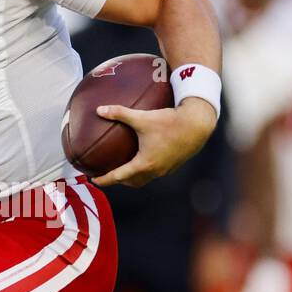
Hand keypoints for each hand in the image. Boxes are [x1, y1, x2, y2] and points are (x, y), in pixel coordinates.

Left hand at [92, 96, 216, 187]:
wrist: (197, 125)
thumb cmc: (169, 122)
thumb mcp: (143, 117)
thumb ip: (120, 113)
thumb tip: (99, 110)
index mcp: (144, 164)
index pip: (119, 176)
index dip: (105, 179)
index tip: (94, 180)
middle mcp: (154, 171)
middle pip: (132, 182)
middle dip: (119, 181)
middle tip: (109, 175)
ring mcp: (165, 170)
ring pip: (145, 179)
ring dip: (133, 178)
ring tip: (125, 170)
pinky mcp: (173, 165)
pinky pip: (156, 172)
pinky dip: (146, 170)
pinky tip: (145, 158)